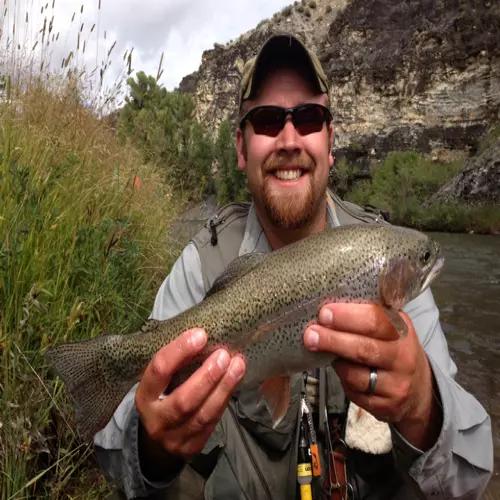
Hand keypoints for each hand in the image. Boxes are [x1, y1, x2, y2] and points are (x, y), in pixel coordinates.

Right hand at [135, 328, 245, 460]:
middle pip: (183, 400)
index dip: (179, 351)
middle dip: (207, 376)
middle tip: (224, 355)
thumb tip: (203, 333)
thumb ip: (176, 361)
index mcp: (144, 396)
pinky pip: (212, 423)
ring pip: (203, 415)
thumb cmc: (164, 394)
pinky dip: (225, 400)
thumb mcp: (161, 379)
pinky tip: (234, 382)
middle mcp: (156, 420)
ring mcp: (174, 438)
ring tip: (238, 366)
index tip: (200, 334)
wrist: (160, 434)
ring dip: (223, 388)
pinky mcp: (192, 447)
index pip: (159, 371)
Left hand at [303, 303, 441, 450]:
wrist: (418, 389)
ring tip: (315, 347)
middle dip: (333, 339)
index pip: (376, 319)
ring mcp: (397, 383)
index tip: (324, 312)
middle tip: (311, 333)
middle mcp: (403, 356)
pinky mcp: (386, 405)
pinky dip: (342, 379)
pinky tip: (337, 368)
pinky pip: (355, 392)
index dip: (347, 316)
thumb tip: (327, 306)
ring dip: (333, 360)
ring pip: (356, 374)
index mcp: (401, 328)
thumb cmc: (392, 348)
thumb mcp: (388, 325)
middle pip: (364, 348)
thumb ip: (365, 314)